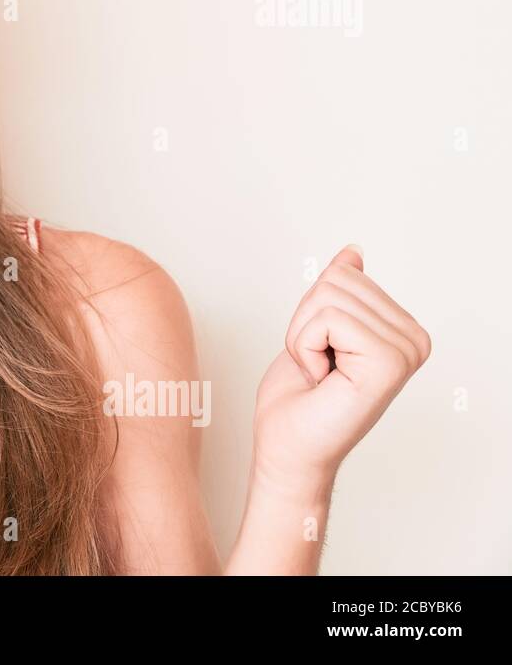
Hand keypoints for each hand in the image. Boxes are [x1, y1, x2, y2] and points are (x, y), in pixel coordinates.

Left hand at [252, 244, 431, 492]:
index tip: (322, 353)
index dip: (312, 312)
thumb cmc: (299, 399)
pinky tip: (322, 379)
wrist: (289, 449)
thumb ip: (342, 293)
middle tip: (318, 365)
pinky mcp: (389, 361)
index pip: (343, 274)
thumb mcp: (315, 328)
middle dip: (306, 321)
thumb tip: (353, 253)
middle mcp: (414, 339)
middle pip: (336, 280)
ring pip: (327, 296)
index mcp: (402, 328)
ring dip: (304, 336)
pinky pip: (326, 318)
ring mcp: (405, 351)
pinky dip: (306, 346)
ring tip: (320, 373)